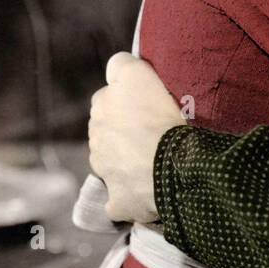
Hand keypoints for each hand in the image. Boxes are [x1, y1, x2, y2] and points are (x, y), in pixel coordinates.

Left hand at [89, 52, 185, 222]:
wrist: (172, 165)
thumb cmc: (158, 117)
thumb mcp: (137, 74)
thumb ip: (121, 65)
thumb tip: (115, 66)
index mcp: (100, 109)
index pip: (106, 98)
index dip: (126, 101)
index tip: (145, 106)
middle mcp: (96, 141)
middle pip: (108, 132)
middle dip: (123, 133)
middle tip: (152, 132)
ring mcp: (105, 174)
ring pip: (112, 166)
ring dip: (126, 164)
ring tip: (154, 161)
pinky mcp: (118, 202)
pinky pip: (120, 202)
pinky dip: (129, 199)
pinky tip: (145, 194)